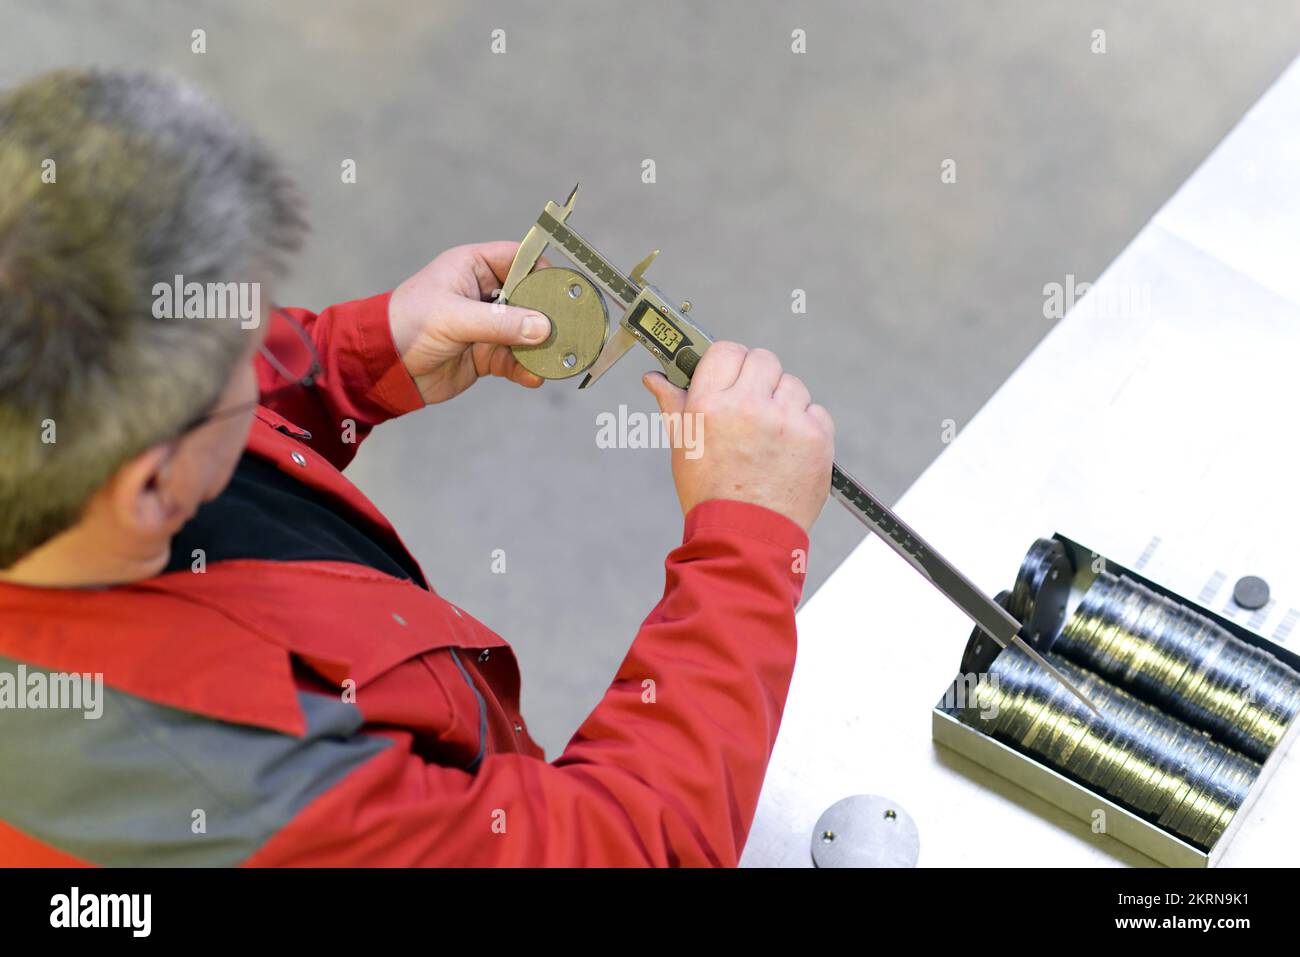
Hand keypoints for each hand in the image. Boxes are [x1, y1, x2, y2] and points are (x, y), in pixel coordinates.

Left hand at [388, 241, 554, 404]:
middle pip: (530, 297)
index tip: (563, 289)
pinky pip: (514, 359)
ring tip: (557, 358)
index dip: (542, 270)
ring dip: (540, 346)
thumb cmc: (408, 326)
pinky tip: (534, 376)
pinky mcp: (486, 354)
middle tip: (568, 327)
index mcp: (473, 267)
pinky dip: (525, 368)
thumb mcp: (454, 318)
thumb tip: (543, 327)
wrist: (383, 368)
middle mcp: (484, 293)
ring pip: (526, 332)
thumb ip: (500, 323)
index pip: (519, 258)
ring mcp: (487, 325)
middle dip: (548, 314)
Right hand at [643, 342, 833, 532]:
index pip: (725, 350)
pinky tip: (788, 450)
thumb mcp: (683, 447)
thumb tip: (655, 378)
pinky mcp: (817, 438)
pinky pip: (816, 412)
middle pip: (763, 360)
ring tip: (769, 436)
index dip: (728, 362)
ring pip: (792, 384)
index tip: (730, 375)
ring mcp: (787, 421)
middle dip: (758, 378)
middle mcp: (750, 406)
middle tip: (751, 406)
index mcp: (711, 404)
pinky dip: (806, 426)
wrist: (744, 538)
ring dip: (783, 402)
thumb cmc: (709, 495)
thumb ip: (673, 404)